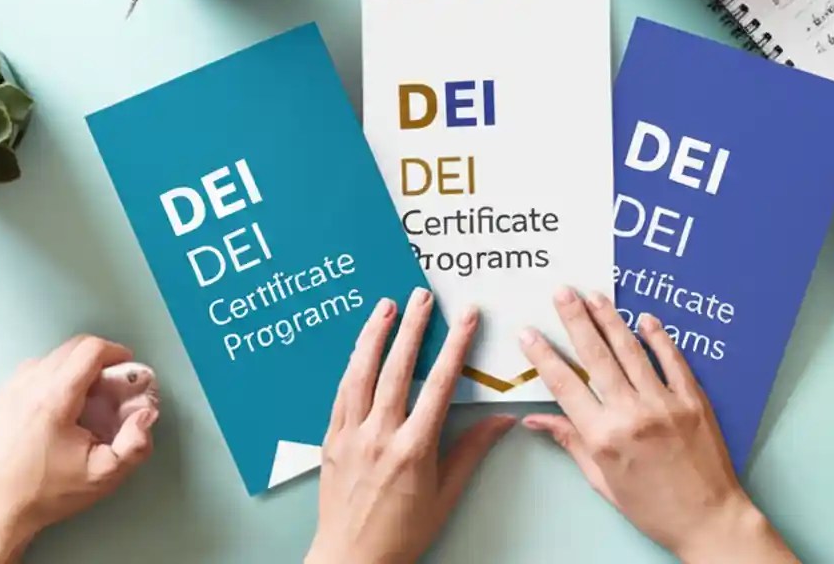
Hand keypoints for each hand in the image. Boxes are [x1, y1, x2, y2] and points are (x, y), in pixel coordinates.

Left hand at [0, 336, 157, 563]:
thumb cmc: (49, 493)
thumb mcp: (103, 475)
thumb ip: (135, 445)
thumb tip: (146, 414)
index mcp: (56, 399)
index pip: (90, 350)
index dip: (115, 351)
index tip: (126, 367)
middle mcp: (30, 385)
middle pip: (72, 347)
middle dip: (99, 357)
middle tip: (112, 383)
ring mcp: (11, 390)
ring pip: (52, 356)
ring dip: (75, 365)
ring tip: (86, 394)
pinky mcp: (0, 399)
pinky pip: (32, 369)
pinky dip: (52, 373)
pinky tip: (59, 400)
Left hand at [306, 288, 515, 563]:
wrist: (351, 559)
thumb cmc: (402, 533)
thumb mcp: (446, 495)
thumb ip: (472, 451)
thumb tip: (503, 419)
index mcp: (413, 449)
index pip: (439, 385)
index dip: (455, 346)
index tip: (466, 317)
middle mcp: (379, 436)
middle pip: (397, 369)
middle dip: (413, 327)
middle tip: (422, 295)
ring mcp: (350, 435)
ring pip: (361, 374)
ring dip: (374, 336)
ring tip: (385, 306)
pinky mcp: (330, 440)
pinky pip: (340, 394)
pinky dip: (351, 366)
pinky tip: (359, 349)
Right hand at [520, 288, 797, 563]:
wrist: (708, 520)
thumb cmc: (652, 508)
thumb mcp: (602, 480)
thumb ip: (570, 442)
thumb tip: (536, 420)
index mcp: (603, 437)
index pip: (565, 385)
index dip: (543, 355)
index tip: (528, 333)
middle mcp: (632, 413)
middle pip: (596, 356)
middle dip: (575, 319)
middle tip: (562, 291)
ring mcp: (665, 403)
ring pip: (631, 350)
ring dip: (610, 319)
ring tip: (594, 295)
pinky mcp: (693, 400)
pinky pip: (673, 360)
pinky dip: (659, 337)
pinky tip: (645, 318)